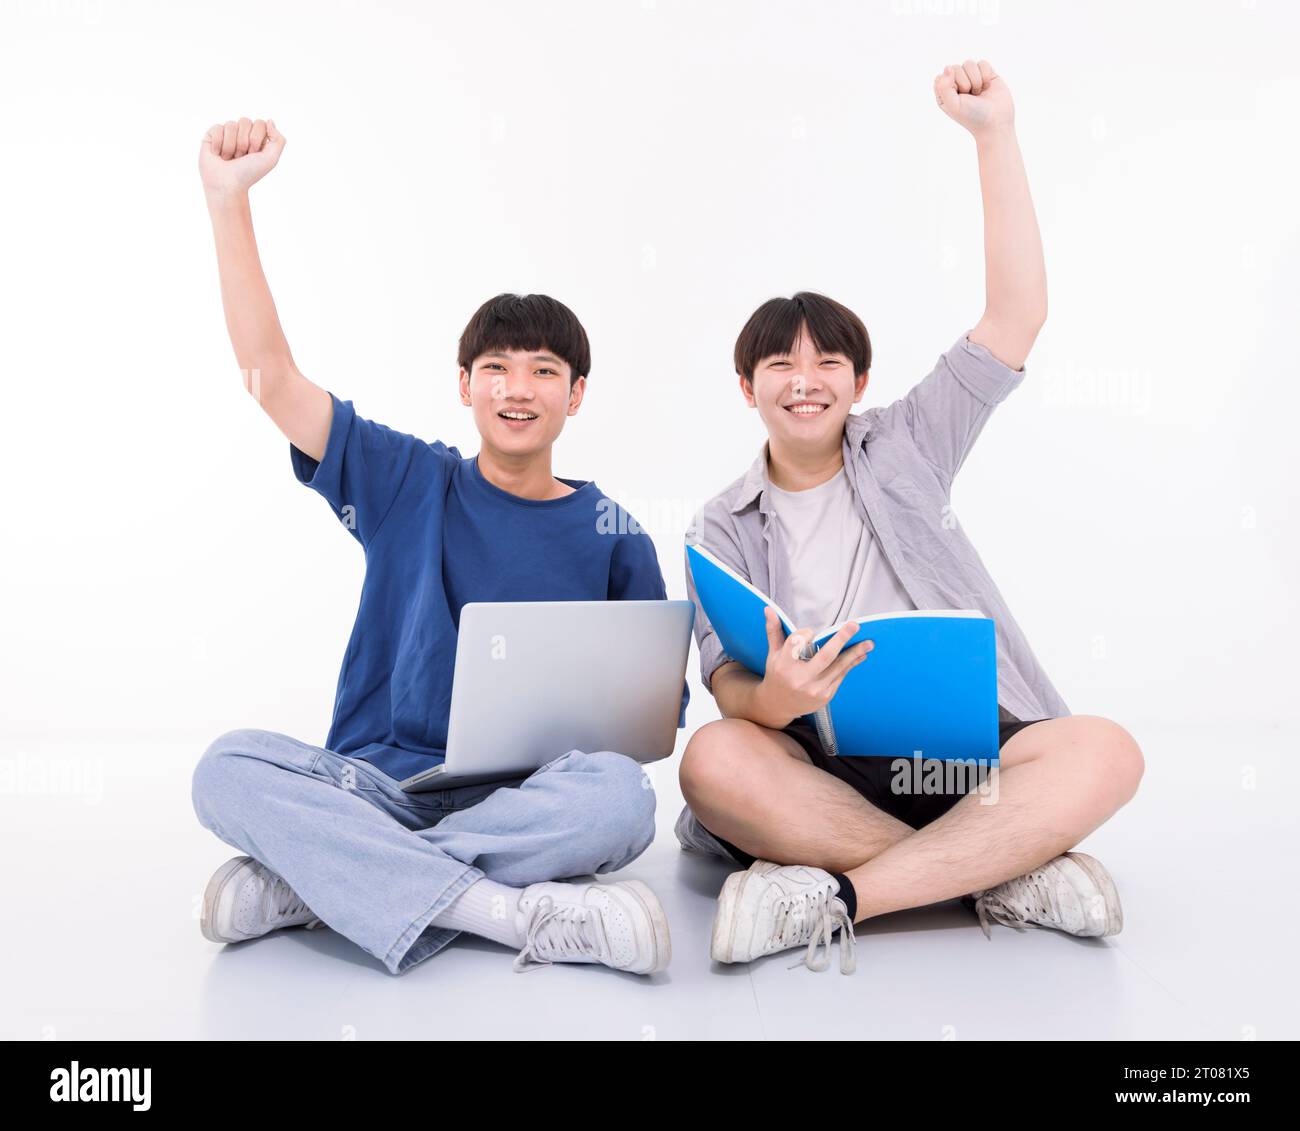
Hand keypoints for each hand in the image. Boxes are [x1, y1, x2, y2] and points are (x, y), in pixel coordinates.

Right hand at [199, 117, 284, 196]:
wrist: (227, 184)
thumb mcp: (271, 159)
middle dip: (244, 142)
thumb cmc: (249, 173)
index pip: (260, 123)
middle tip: (241, 157)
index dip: (256, 139)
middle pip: (245, 121)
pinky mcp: (211, 135)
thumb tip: (269, 120)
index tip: (254, 154)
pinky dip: (219, 144)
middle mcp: (242, 134)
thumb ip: (278, 140)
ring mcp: (226, 134)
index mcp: (257, 138)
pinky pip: (217, 128)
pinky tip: (218, 154)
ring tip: (229, 158)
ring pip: (231, 125)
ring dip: (231, 146)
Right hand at [753, 607, 872, 727]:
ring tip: (868, 642)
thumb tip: (769, 609)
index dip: (805, 634)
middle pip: (825, 655)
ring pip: (838, 666)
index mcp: (784, 665)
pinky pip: (841, 676)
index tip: (811, 632)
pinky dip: (851, 664)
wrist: (778, 705)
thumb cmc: (777, 675)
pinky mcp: (825, 696)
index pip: (797, 643)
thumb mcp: (773, 654)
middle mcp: (800, 678)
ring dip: (855, 653)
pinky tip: (860, 655)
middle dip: (841, 639)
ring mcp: (814, 689)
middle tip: (854, 626)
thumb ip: (774, 631)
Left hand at [933, 60, 1013, 135]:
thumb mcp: (953, 105)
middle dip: (965, 83)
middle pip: (955, 68)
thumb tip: (948, 67)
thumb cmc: (973, 117)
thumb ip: (944, 87)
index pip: (942, 76)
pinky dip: (986, 75)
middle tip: (971, 97)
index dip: (951, 85)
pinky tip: (987, 87)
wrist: (997, 121)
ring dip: (976, 80)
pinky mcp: (985, 74)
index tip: (959, 96)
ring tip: (979, 93)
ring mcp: (971, 78)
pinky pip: (982, 63)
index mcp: (945, 93)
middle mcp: (957, 84)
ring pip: (969, 64)